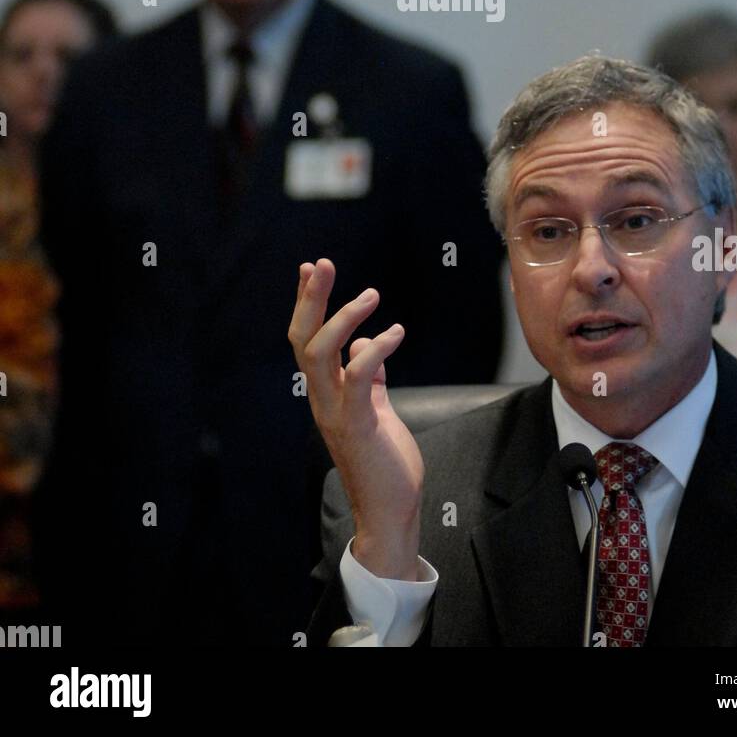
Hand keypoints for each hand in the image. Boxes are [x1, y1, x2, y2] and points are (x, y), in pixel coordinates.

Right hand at [288, 258, 424, 578]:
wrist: (389, 512)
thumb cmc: (384, 462)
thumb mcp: (375, 409)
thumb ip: (368, 378)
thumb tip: (365, 345)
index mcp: (325, 393)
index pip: (306, 339)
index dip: (306, 304)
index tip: (310, 269)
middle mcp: (322, 399)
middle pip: (303, 339)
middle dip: (310, 299)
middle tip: (321, 263)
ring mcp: (336, 412)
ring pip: (320, 354)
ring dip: (342, 318)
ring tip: (370, 293)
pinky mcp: (358, 425)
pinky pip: (358, 379)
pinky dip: (375, 350)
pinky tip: (395, 332)